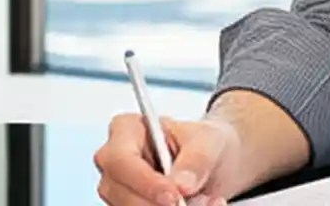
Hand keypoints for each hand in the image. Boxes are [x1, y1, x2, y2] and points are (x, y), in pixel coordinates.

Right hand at [94, 113, 246, 205]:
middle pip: (120, 192)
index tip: (173, 196)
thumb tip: (181, 185)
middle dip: (157, 204)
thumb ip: (196, 160)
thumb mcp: (208, 140)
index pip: (121, 160)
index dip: (145, 182)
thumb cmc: (202, 141)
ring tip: (204, 201)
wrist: (215, 160)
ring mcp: (118, 190)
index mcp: (126, 130)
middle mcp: (115, 162)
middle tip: (192, 204)